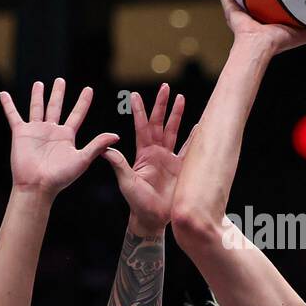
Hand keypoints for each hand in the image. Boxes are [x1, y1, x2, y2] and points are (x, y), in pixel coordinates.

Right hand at [0, 80, 115, 198]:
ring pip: (37, 108)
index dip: (83, 102)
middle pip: (56, 107)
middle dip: (58, 93)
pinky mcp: (21, 133)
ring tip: (39, 84)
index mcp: (67, 136)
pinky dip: (8, 105)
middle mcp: (52, 131)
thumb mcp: (82, 159)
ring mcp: (36, 131)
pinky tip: (4, 94)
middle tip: (60, 80)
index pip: (77, 114)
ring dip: (37, 96)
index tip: (89, 89)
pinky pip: (13, 116)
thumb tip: (117, 135)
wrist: (38, 185)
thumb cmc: (61, 176)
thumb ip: (97, 145)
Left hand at [102, 83, 185, 232]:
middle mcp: (156, 152)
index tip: (135, 94)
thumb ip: (119, 164)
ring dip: (177, 115)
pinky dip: (194, 137)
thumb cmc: (137, 202)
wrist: (153, 218)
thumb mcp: (126, 182)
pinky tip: (199, 125)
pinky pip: (189, 149)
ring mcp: (170, 159)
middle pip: (160, 123)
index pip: (142, 127)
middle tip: (165, 87)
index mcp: (143, 153)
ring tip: (181, 97)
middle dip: (162, 105)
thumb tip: (106, 149)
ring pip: (174, 131)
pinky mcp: (182, 168)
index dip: (139, 111)